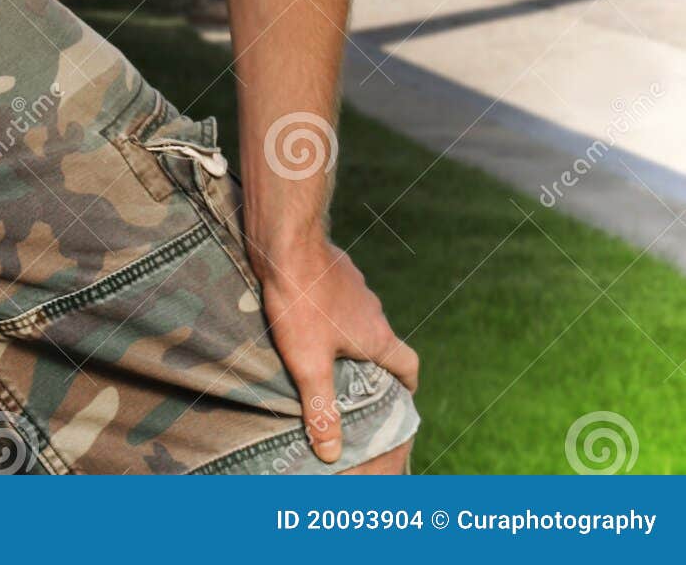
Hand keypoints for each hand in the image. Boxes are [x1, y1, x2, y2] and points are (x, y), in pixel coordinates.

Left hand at [255, 236, 418, 464]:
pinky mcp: (334, 267)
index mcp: (376, 335)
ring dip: (346, 334)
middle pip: (381, 341)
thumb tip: (331, 454)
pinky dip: (328, 309)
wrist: (287, 241)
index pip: (408, 364)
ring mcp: (355, 285)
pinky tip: (303, 314)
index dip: (408, 384)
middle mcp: (372, 309)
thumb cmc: (301, 303)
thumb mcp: (308, 364)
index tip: (402, 397)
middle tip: (350, 383)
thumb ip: (320, 409)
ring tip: (321, 351)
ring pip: (358, 316)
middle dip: (370, 363)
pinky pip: (337, 295)